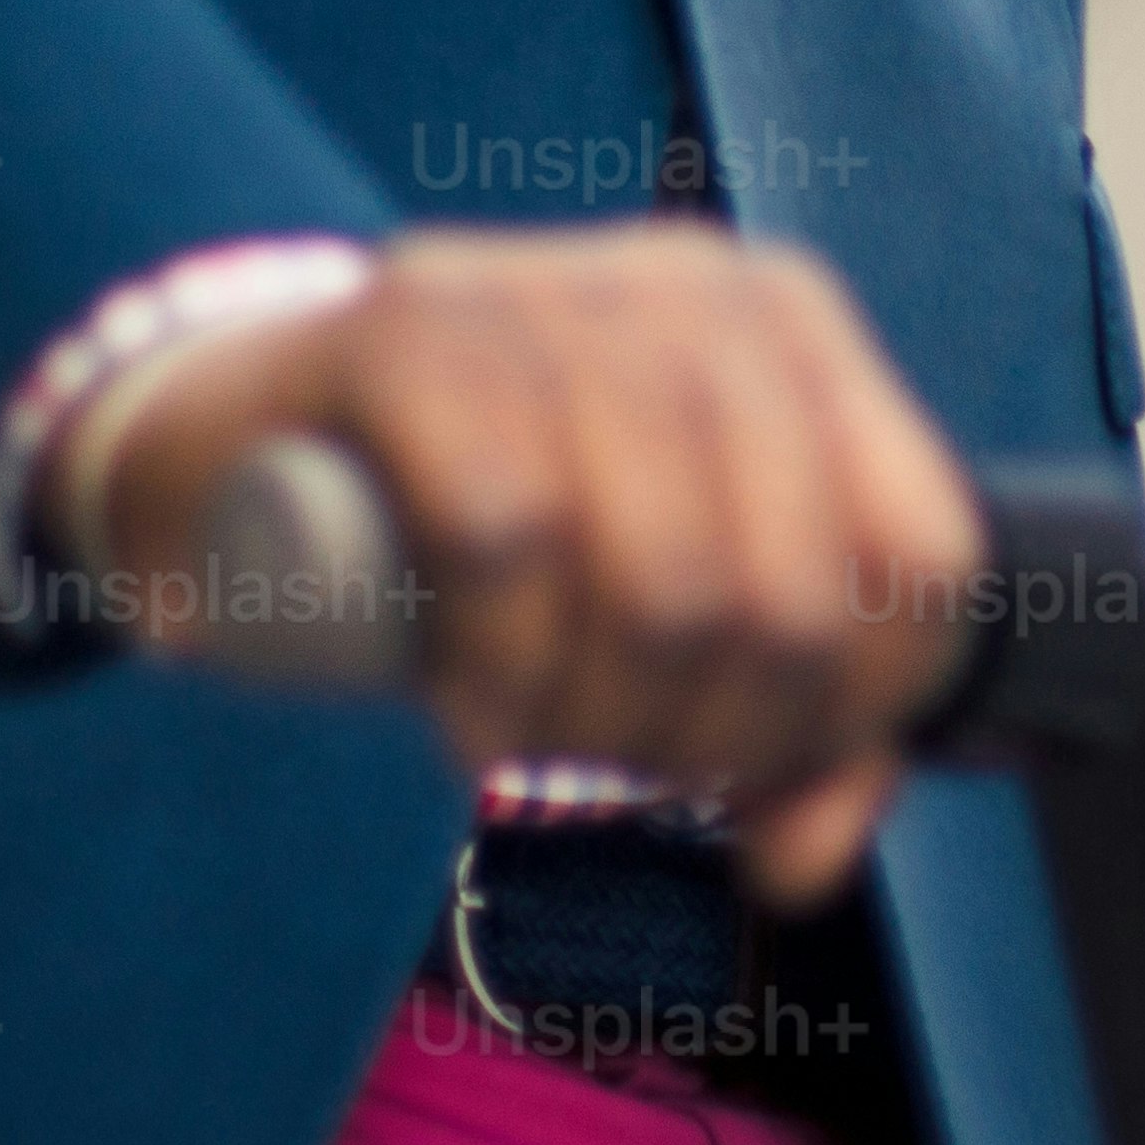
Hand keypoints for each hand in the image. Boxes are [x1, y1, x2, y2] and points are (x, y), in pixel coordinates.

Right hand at [80, 225, 982, 907]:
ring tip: (526, 739)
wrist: (222, 456)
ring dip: (590, 725)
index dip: (848, 716)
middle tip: (601, 764)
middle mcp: (690, 286)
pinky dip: (495, 672)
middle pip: (791, 596)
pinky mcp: (407, 328)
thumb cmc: (469, 551)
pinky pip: (512, 535)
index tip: (736, 765)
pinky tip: (462, 716)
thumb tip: (803, 857)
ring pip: (663, 575)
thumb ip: (776, 743)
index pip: (923, 561)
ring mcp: (545, 291)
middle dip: (700, 741)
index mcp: (790, 328)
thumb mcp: (647, 630)